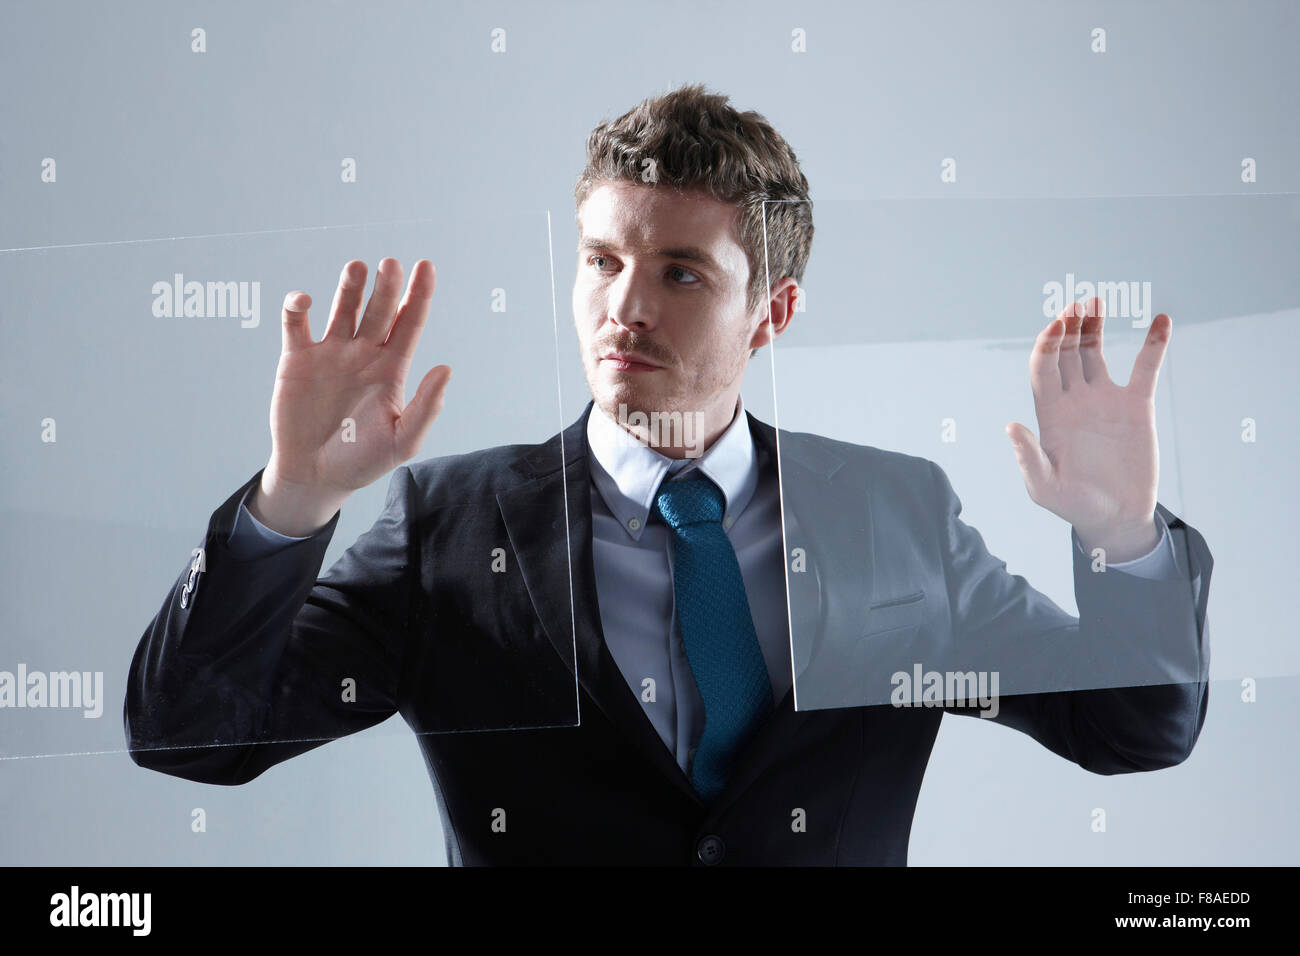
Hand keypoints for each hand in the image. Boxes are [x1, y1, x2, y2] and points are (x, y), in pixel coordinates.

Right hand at [253, 258, 451, 534]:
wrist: (314, 475)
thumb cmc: (362, 461)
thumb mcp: (402, 441)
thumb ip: (425, 407)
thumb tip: (446, 369)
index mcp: (392, 368)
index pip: (410, 323)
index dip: (420, 294)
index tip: (426, 266)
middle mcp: (364, 353)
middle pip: (380, 309)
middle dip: (387, 286)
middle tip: (391, 264)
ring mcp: (331, 352)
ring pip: (343, 308)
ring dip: (350, 287)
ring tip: (357, 268)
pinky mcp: (297, 359)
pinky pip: (297, 324)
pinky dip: (297, 307)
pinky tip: (304, 301)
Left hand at [1005, 297, 1168, 562]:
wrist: (1116, 517)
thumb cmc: (1074, 505)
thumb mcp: (1045, 488)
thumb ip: (1029, 458)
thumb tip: (1011, 426)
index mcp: (1049, 414)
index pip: (1043, 369)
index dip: (1047, 346)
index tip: (1056, 326)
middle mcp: (1074, 400)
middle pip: (1066, 353)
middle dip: (1067, 328)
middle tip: (1074, 304)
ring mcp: (1104, 400)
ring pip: (1094, 353)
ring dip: (1093, 326)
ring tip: (1094, 300)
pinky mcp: (1136, 406)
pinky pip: (1145, 368)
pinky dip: (1154, 344)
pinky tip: (1162, 319)